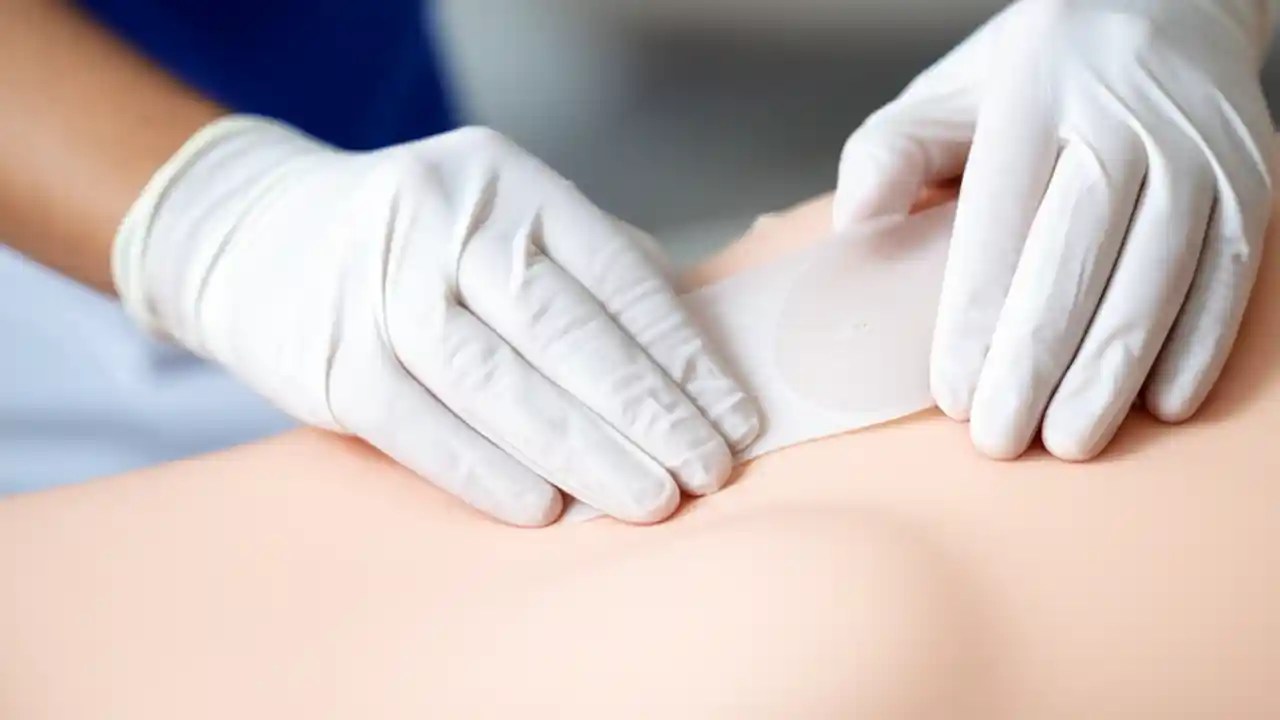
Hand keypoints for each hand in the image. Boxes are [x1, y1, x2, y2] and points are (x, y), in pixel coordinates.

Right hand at [114, 119, 759, 524]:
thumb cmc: (417, 240)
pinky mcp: (330, 356)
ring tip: (650, 500)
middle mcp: (443, 224)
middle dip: (647, 409)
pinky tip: (546, 509)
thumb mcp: (502, 219)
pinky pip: (421, 426)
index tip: (734, 418)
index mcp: (507, 184)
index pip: (615, 273)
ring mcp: (380, 288)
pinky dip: (486, 473)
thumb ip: (589, 270)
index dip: (681, 353)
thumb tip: (688, 356)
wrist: (257, 232)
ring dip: (582, 450)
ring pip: (498, 382)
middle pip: (563, 328)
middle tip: (707, 472)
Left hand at [835, 0, 1274, 459]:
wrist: (1168, 3)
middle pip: (1080, 255)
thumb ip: (889, 156)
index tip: (954, 393)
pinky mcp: (1253, 175)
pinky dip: (1197, 345)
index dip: (977, 318)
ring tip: (1069, 441)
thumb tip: (856, 235)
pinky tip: (1159, 404)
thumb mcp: (943, 92)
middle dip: (1037, 361)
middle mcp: (1124, 114)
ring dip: (1113, 371)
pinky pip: (1230, 273)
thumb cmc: (1032, 74)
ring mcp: (1199, 145)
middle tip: (1001, 439)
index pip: (1000, 221)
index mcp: (1034, 90)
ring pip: (1159, 275)